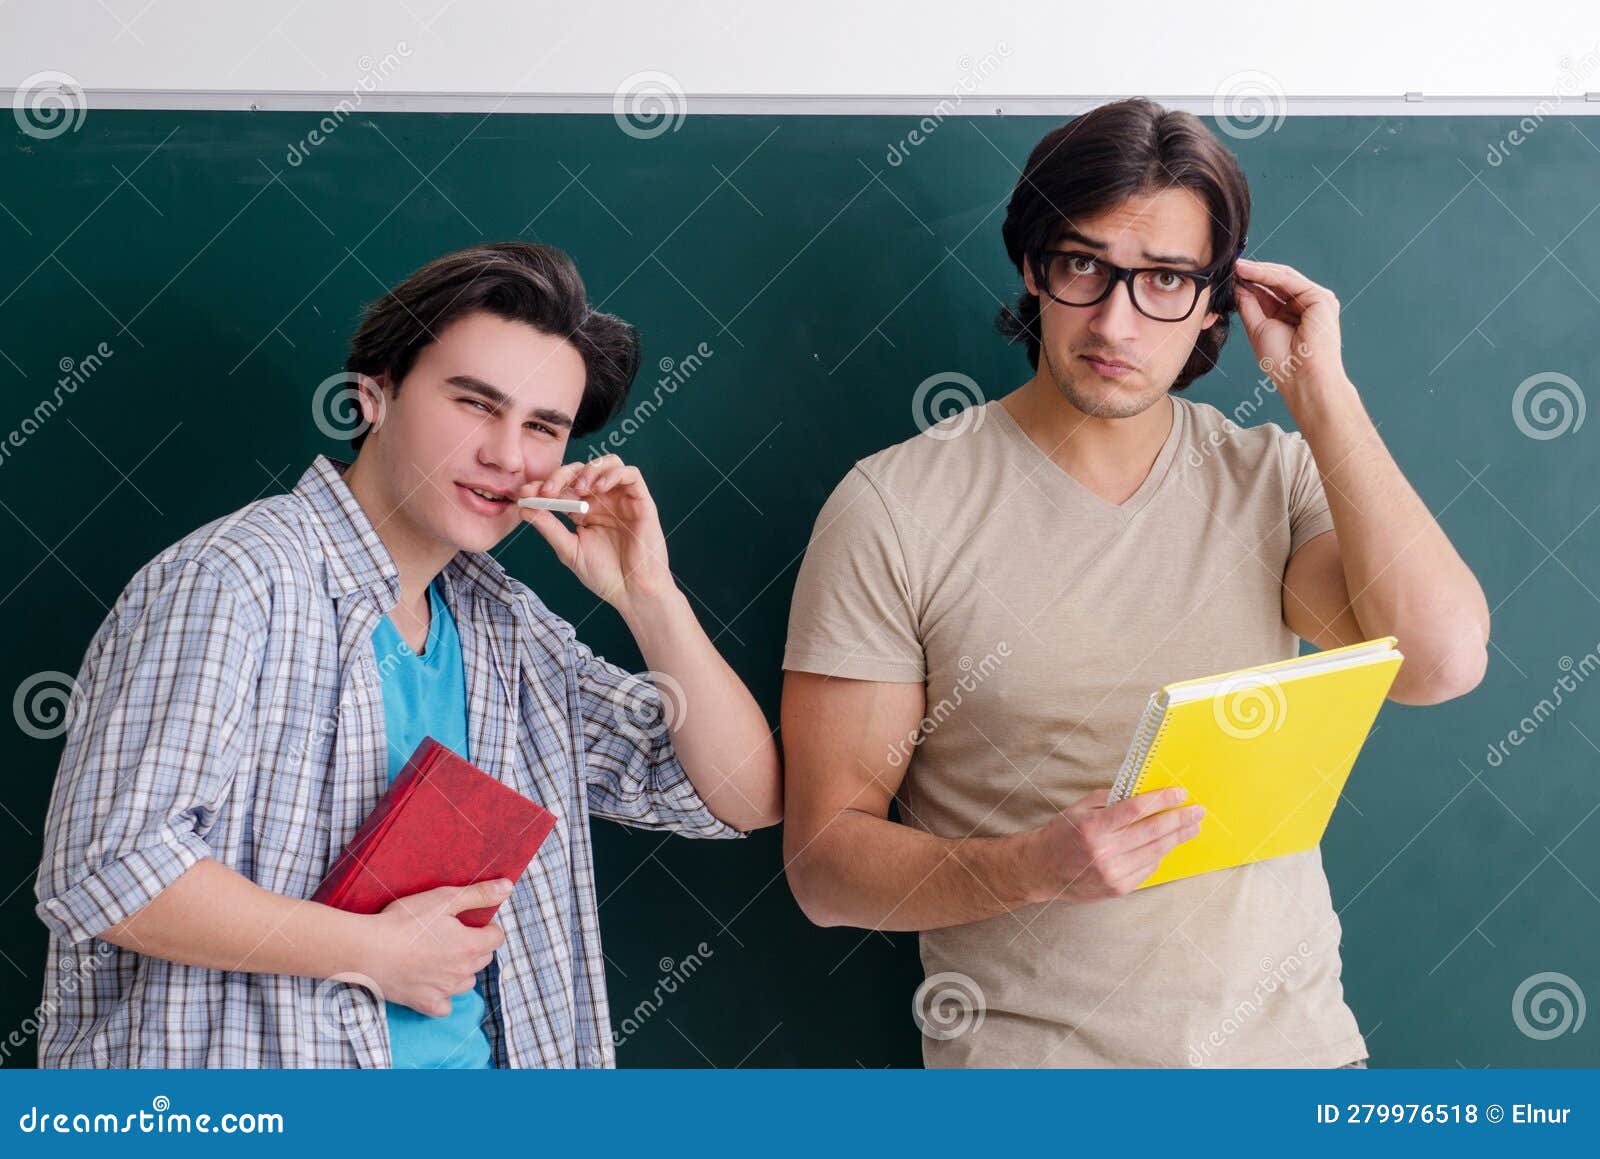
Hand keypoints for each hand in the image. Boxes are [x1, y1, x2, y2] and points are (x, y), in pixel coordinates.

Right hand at [362, 880, 509, 1016]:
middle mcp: (462, 972)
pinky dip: (443, 996)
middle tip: (452, 933)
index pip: (497, 937)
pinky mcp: (424, 1003)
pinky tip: (432, 982)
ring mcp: (444, 991)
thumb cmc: (405, 922)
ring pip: (467, 982)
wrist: (367, 950)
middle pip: (483, 959)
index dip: (486, 926)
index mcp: (470, 946)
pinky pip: (445, 1006)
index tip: (470, 920)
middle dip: (475, 945)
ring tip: (441, 955)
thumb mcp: (444, 899)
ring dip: (461, 970)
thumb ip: (478, 895)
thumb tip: (507, 888)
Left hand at [520, 454, 674, 617]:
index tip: (524, 493)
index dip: (543, 485)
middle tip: (548, 490)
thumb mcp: (569, 550)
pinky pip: (631, 473)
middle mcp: (602, 501)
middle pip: (581, 470)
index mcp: (584, 511)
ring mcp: (622, 499)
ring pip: (608, 463)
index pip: (562, 487)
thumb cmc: (604, 575)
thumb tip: (523, 508)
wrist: (632, 592)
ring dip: (589, 469)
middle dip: (561, 475)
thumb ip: (549, 527)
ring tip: (579, 489)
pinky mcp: (641, 500)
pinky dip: (613, 474)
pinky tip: (599, 488)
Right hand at [1023, 788, 1204, 901]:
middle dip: (1179, 819)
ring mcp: (1113, 872)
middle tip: (1197, 811)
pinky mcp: (1118, 888)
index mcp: (1093, 827)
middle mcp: (1104, 851)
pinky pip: (1148, 868)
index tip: (1180, 793)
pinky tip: (1168, 844)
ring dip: (1177, 838)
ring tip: (1192, 827)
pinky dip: (1160, 854)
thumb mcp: (1079, 809)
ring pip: (1156, 851)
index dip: (1161, 800)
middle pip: (1153, 831)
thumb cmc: (1061, 835)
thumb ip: (1110, 800)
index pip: (1136, 809)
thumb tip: (1143, 792)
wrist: (1042, 870)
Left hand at [1233, 258, 1354, 405]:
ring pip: (1283, 278)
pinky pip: (1290, 280)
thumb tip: (1237, 286)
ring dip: (1258, 271)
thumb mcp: (1258, 328)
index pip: (1268, 292)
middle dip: (1252, 273)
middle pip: (1276, 282)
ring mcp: (1314, 301)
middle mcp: (1304, 305)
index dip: (1249, 283)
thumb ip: (1249, 305)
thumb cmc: (1282, 362)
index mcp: (1290, 314)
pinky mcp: (1321, 298)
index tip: (1229, 276)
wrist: (1302, 377)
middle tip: (1230, 266)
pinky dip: (1268, 274)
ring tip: (1236, 267)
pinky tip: (1249, 272)